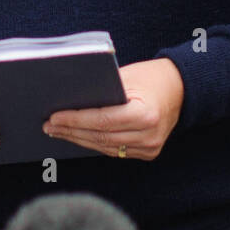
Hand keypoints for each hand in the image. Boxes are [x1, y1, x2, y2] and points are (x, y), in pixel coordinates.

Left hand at [42, 58, 184, 161]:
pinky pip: (114, 151)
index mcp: (146, 114)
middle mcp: (149, 135)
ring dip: (79, 139)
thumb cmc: (150, 76)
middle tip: (49, 125)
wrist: (180, 88)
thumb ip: (102, 91)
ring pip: (105, 147)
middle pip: (101, 137)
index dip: (76, 120)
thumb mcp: (126, 77)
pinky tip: (78, 137)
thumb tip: (67, 101)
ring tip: (58, 131)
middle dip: (72, 131)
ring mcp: (150, 147)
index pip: (102, 121)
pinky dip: (95, 143)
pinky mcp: (148, 153)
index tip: (54, 117)